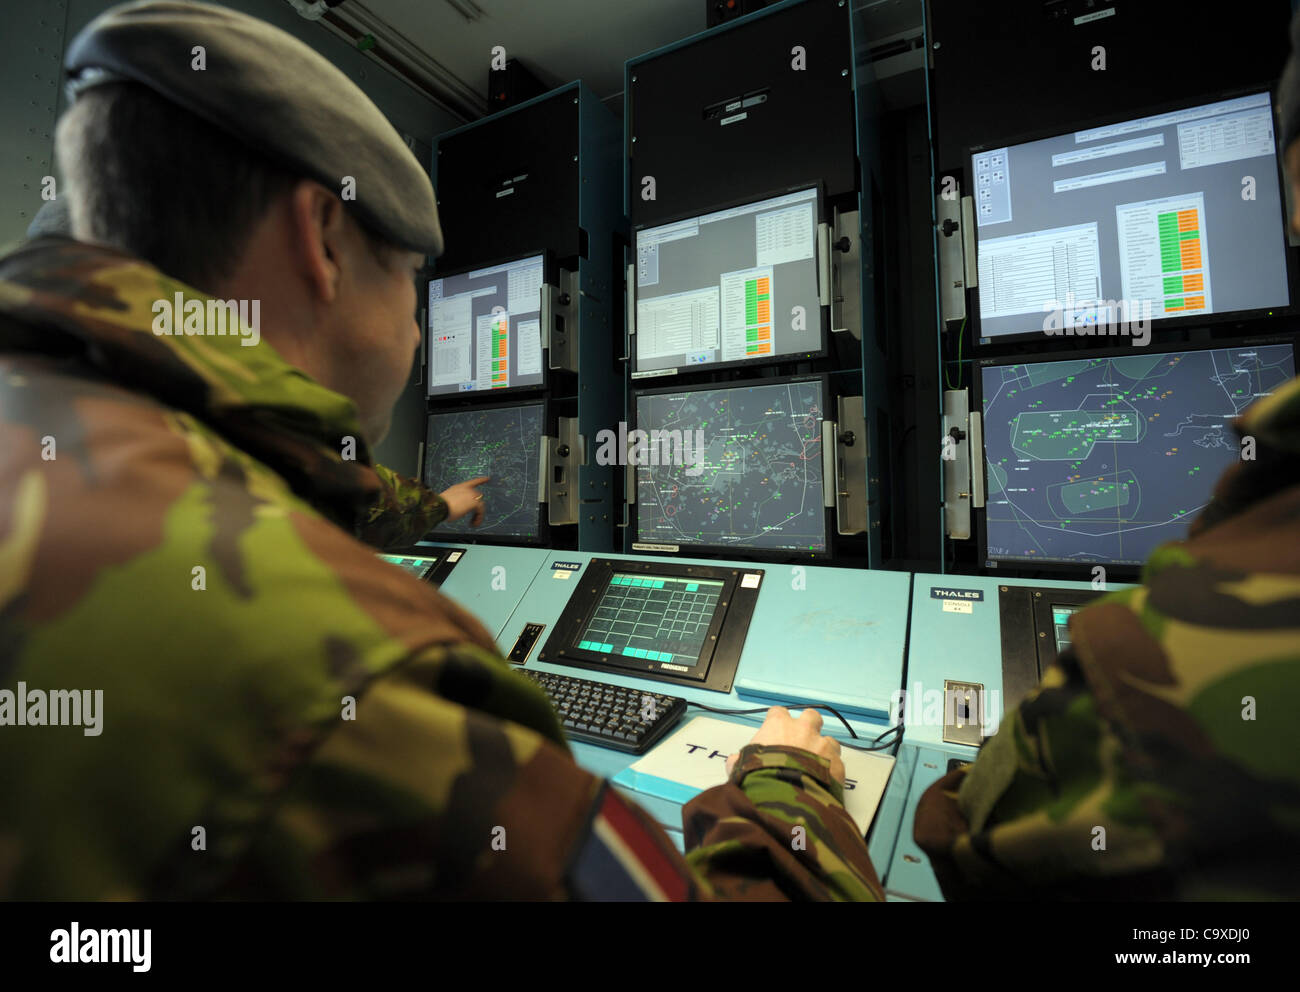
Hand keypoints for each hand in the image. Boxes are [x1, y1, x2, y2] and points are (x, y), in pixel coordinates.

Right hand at [440, 476, 489, 526]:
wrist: (439, 506)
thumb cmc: (440, 506)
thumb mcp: (448, 501)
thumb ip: (456, 502)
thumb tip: (459, 509)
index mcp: (459, 487)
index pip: (473, 482)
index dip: (481, 480)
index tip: (488, 478)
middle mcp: (467, 489)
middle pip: (478, 496)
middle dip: (476, 506)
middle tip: (473, 517)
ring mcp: (471, 494)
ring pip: (480, 504)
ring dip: (478, 514)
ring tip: (472, 522)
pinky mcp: (475, 502)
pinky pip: (481, 511)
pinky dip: (478, 518)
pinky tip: (473, 523)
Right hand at [725, 707, 844, 783]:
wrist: (785, 796)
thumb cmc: (761, 776)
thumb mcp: (740, 767)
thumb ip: (739, 760)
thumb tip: (734, 762)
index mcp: (779, 725)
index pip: (778, 713)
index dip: (777, 722)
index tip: (775, 731)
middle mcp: (804, 730)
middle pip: (811, 717)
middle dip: (809, 726)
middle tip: (802, 741)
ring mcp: (824, 746)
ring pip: (829, 741)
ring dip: (823, 750)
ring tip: (815, 766)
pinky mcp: (838, 766)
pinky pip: (838, 764)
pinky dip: (832, 771)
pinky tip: (824, 782)